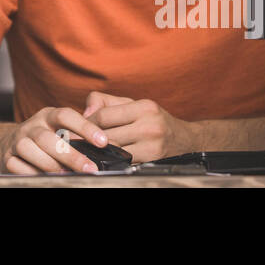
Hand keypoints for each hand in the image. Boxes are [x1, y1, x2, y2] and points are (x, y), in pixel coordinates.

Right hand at [0, 106, 111, 174]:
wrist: (7, 144)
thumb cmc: (43, 140)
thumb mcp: (58, 130)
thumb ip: (77, 136)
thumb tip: (107, 147)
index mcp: (48, 116)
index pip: (66, 115)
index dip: (85, 127)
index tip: (102, 141)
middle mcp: (32, 126)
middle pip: (49, 138)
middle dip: (71, 155)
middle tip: (89, 168)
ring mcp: (17, 141)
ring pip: (30, 150)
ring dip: (50, 165)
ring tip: (66, 174)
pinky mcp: (7, 157)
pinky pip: (17, 166)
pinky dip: (32, 173)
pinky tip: (44, 177)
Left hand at [81, 91, 197, 162]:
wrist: (185, 141)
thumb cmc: (153, 120)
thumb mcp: (134, 104)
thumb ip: (106, 101)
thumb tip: (85, 112)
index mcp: (144, 107)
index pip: (104, 116)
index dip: (88, 123)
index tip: (81, 128)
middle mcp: (150, 126)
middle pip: (107, 135)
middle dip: (91, 139)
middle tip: (79, 141)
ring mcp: (152, 146)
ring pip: (114, 151)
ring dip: (99, 152)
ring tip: (89, 150)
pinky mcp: (152, 162)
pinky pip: (124, 163)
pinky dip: (113, 161)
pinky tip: (106, 159)